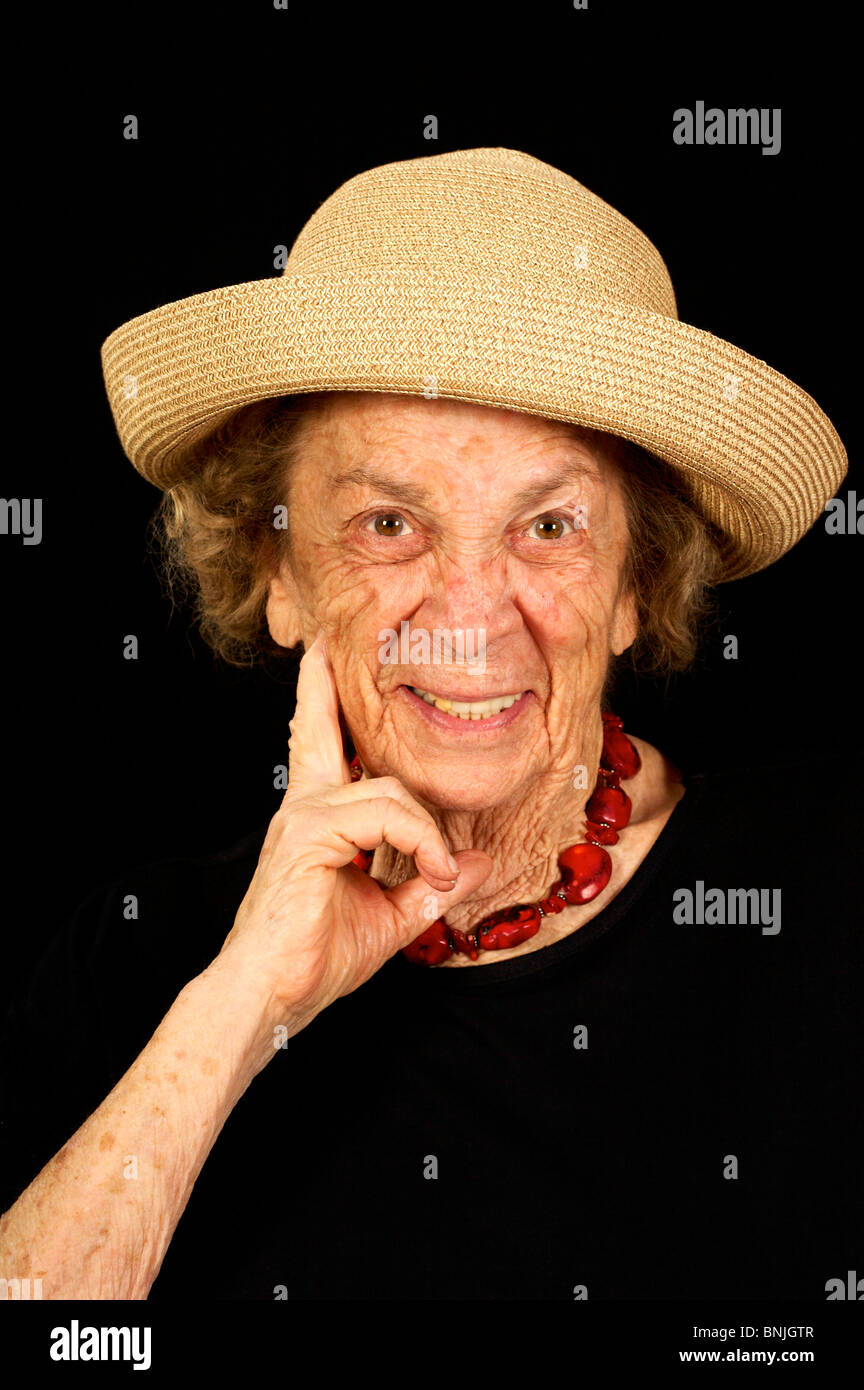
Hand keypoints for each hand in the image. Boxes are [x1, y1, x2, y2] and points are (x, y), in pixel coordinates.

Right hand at [216, 631, 492, 1021]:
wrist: (272, 995)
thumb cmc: (315, 960)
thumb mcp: (389, 918)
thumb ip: (428, 886)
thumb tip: (473, 863)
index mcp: (315, 819)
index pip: (322, 751)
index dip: (323, 709)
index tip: (326, 671)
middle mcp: (303, 807)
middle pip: (316, 730)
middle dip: (322, 686)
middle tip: (323, 644)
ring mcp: (303, 816)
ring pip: (388, 788)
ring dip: (426, 829)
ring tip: (437, 873)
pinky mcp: (312, 832)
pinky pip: (385, 812)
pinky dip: (419, 839)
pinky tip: (429, 870)